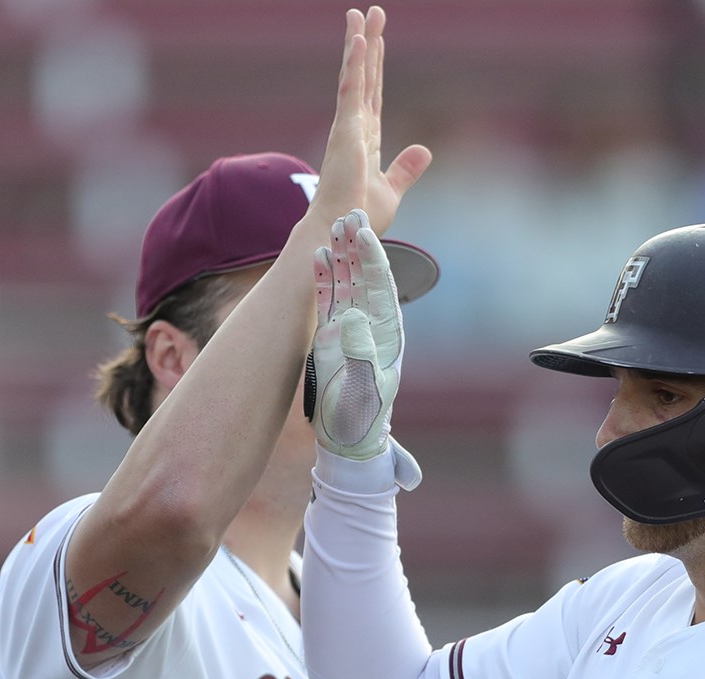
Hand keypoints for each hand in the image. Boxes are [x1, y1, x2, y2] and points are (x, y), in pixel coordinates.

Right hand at [308, 7, 430, 236]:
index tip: (376, 41)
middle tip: (369, 13)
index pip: (373, 94)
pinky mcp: (346, 131)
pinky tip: (360, 41)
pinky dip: (355, 65)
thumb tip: (425, 148)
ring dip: (359, 43)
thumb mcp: (391, 190)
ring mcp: (348, 127)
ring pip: (355, 76)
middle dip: (368, 44)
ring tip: (360, 14)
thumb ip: (406, 168)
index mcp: (365, 140)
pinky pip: (352, 90)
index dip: (375, 66)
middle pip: (364, 77)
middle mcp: (354, 128)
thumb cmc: (359, 218)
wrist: (343, 233)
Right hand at [312, 209, 402, 461]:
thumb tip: (352, 318)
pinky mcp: (330, 335)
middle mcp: (371, 324)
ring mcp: (349, 327)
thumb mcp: (364, 388)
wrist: (348, 440)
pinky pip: (325, 301)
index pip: (381, 285)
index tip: (363, 232)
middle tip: (349, 212)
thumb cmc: (362, 418)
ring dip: (339, 254)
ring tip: (333, 224)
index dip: (372, 257)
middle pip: (364, 276)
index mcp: (387, 332)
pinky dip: (321, 279)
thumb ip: (360, 353)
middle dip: (357, 245)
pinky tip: (316, 256)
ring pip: (344, 282)